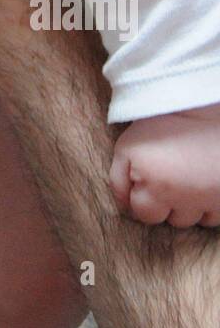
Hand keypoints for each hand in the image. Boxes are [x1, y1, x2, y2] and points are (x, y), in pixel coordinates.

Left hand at [109, 105, 219, 227]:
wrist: (203, 106)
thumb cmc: (162, 125)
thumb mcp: (128, 146)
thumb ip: (118, 180)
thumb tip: (125, 208)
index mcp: (152, 183)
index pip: (142, 214)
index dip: (143, 197)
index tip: (149, 178)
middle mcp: (179, 196)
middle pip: (169, 220)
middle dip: (167, 205)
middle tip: (170, 176)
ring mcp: (206, 199)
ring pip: (192, 220)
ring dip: (188, 206)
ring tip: (188, 176)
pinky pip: (213, 217)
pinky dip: (209, 205)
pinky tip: (204, 182)